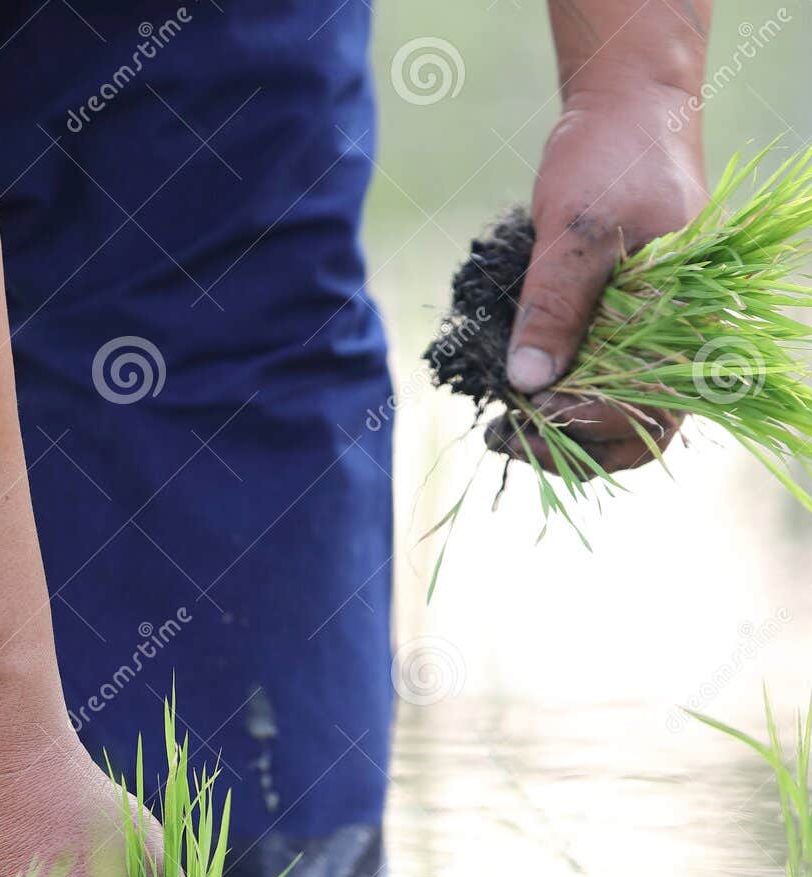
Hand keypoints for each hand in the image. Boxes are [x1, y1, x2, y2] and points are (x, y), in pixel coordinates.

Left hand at [500, 89, 706, 475]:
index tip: (532, 409)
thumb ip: (556, 304)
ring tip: (503, 431)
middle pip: (633, 434)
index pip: (650, 412)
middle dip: (569, 448)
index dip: (588, 423)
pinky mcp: (617, 334)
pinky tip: (513, 402)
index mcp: (689, 322)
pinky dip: (556, 406)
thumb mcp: (576, 227)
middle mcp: (676, 344)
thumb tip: (527, 384)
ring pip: (612, 422)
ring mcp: (648, 342)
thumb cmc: (611, 156)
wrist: (624, 112)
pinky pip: (595, 389)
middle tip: (505, 439)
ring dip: (559, 437)